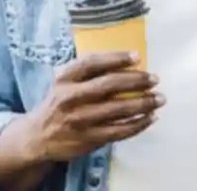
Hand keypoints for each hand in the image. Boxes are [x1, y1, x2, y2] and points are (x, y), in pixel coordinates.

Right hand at [16, 51, 162, 162]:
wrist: (37, 137)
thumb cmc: (59, 103)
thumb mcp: (64, 82)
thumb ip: (89, 72)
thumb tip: (130, 62)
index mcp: (64, 79)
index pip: (92, 63)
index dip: (116, 58)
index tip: (137, 56)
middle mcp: (70, 98)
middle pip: (109, 85)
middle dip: (136, 81)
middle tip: (155, 79)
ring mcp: (79, 120)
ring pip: (117, 110)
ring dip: (143, 103)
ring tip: (159, 99)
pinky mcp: (87, 140)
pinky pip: (119, 131)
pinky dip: (138, 124)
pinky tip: (150, 118)